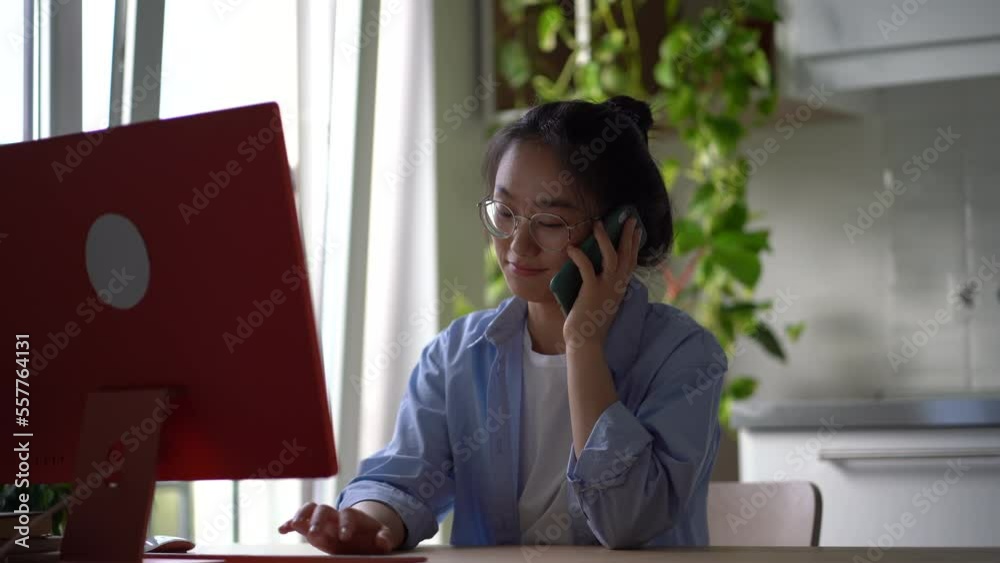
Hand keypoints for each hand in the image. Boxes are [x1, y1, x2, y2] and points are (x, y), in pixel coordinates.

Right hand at [278, 503, 394, 554]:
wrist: (362, 533)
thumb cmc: (371, 537)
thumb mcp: (381, 537)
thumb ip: (384, 538)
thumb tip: (383, 541)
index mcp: (353, 517)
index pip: (348, 514)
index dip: (346, 524)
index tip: (345, 537)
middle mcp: (336, 515)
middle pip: (325, 509)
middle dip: (318, 520)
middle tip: (314, 533)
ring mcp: (323, 520)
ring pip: (310, 510)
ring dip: (301, 516)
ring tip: (295, 525)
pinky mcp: (312, 527)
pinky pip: (299, 522)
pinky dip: (290, 523)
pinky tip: (282, 529)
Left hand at [562, 217, 641, 349]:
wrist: (586, 342)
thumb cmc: (590, 321)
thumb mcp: (602, 299)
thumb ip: (602, 284)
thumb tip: (594, 266)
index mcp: (621, 288)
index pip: (632, 261)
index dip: (634, 243)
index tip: (636, 227)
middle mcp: (617, 286)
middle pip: (627, 255)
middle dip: (628, 234)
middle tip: (628, 217)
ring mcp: (606, 288)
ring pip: (611, 257)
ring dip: (605, 239)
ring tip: (598, 224)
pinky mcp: (591, 292)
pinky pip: (586, 269)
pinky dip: (579, 256)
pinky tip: (571, 248)